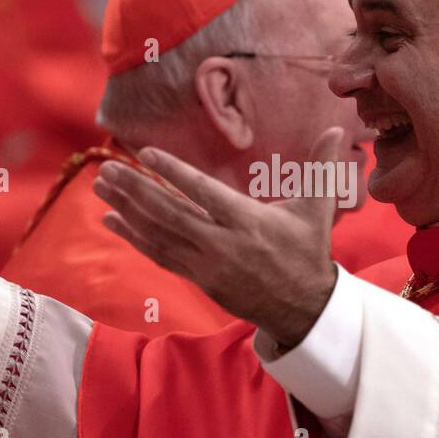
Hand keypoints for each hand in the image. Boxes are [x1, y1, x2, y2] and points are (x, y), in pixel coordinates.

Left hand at [92, 128, 344, 347]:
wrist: (302, 306)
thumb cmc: (307, 251)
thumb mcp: (317, 210)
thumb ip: (321, 168)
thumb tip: (337, 131)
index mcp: (248, 221)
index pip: (203, 193)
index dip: (173, 173)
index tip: (145, 154)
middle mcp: (222, 242)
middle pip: (170, 213)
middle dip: (135, 190)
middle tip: (108, 168)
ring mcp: (206, 264)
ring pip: (159, 234)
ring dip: (127, 209)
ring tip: (101, 187)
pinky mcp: (198, 278)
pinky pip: (159, 255)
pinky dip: (134, 237)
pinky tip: (111, 221)